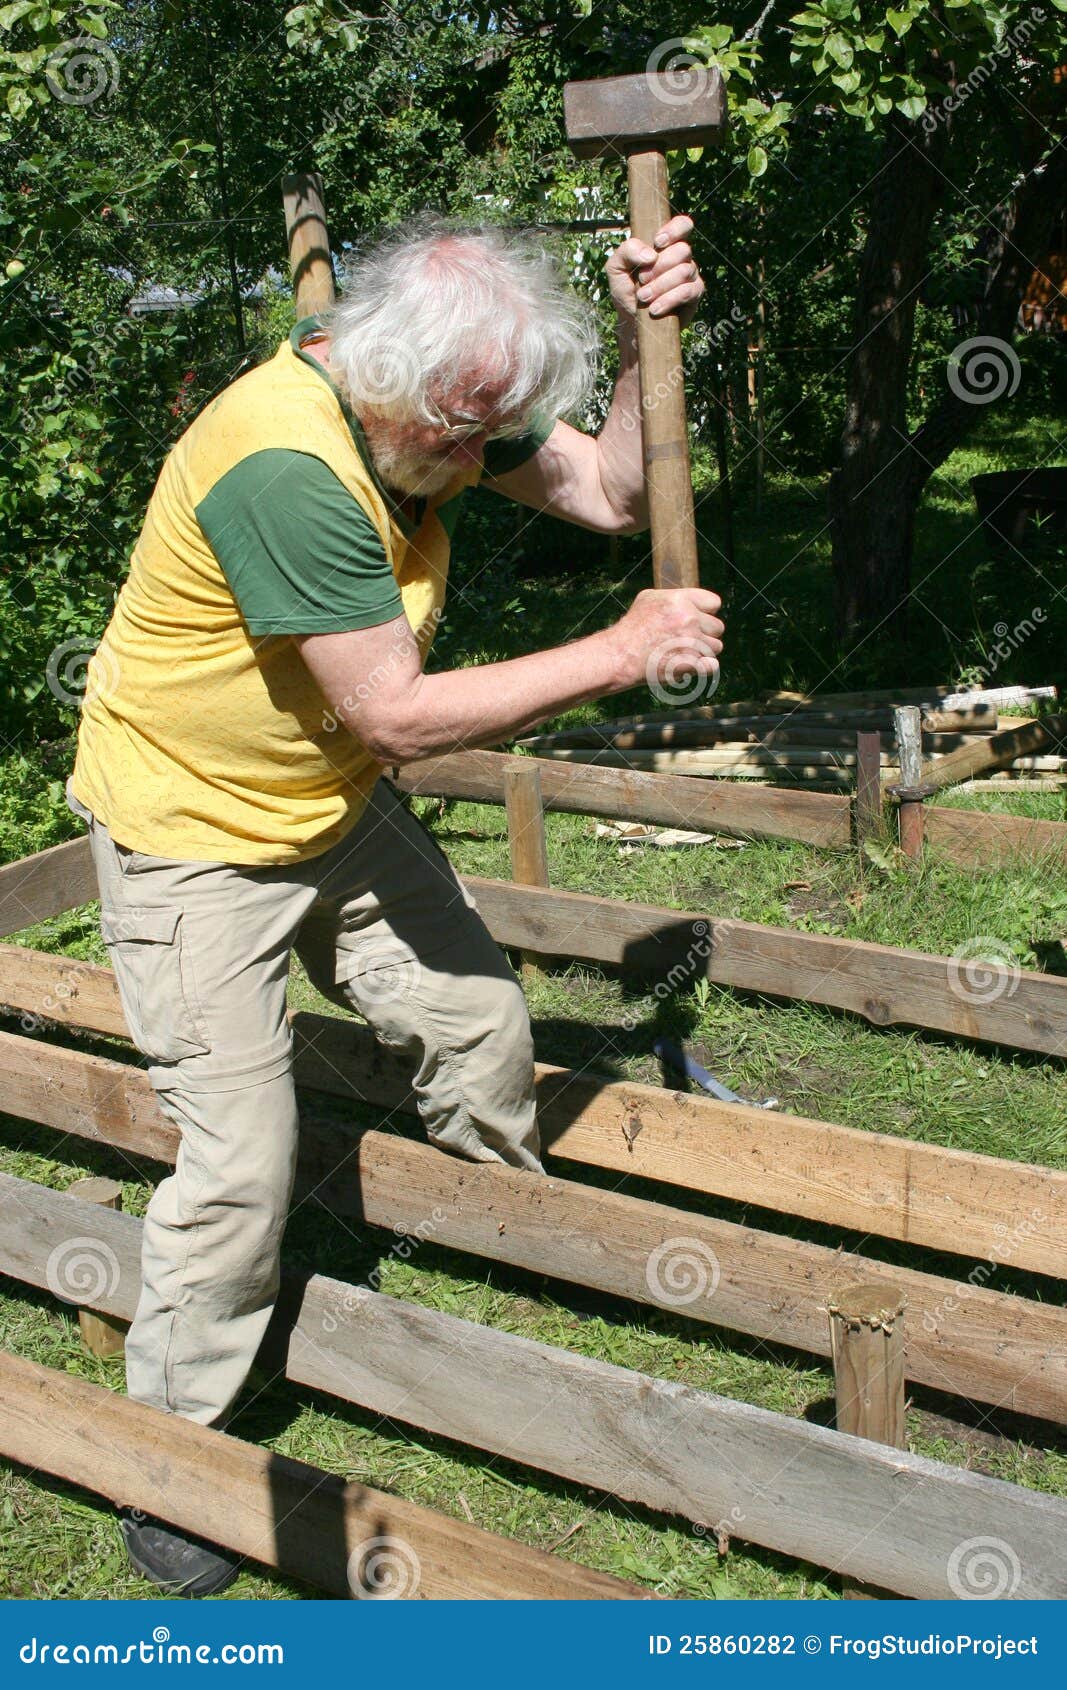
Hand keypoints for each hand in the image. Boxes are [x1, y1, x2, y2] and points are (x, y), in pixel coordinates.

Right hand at [605, 587, 723, 692]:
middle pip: (718, 626)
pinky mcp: (690, 663)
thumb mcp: (649, 599)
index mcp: (681, 600)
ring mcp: (691, 642)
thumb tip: (692, 599)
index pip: (714, 603)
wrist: (622, 655)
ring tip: (684, 651)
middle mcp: (689, 619)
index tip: (697, 619)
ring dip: (703, 650)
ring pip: (716, 646)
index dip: (706, 611)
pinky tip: (696, 665)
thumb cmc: (633, 627)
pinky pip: (712, 665)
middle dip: (705, 632)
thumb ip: (675, 597)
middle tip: (688, 638)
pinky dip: (706, 666)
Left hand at [606, 214, 705, 328]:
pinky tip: (655, 308)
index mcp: (665, 245)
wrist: (631, 322)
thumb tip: (650, 254)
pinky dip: (669, 299)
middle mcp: (681, 258)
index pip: (682, 225)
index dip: (675, 230)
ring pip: (685, 271)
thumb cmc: (625, 291)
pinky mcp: (694, 295)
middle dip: (659, 267)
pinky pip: (688, 291)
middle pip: (682, 250)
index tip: (658, 242)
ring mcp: (690, 276)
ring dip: (660, 285)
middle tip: (642, 280)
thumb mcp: (616, 267)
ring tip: (643, 297)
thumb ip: (626, 251)